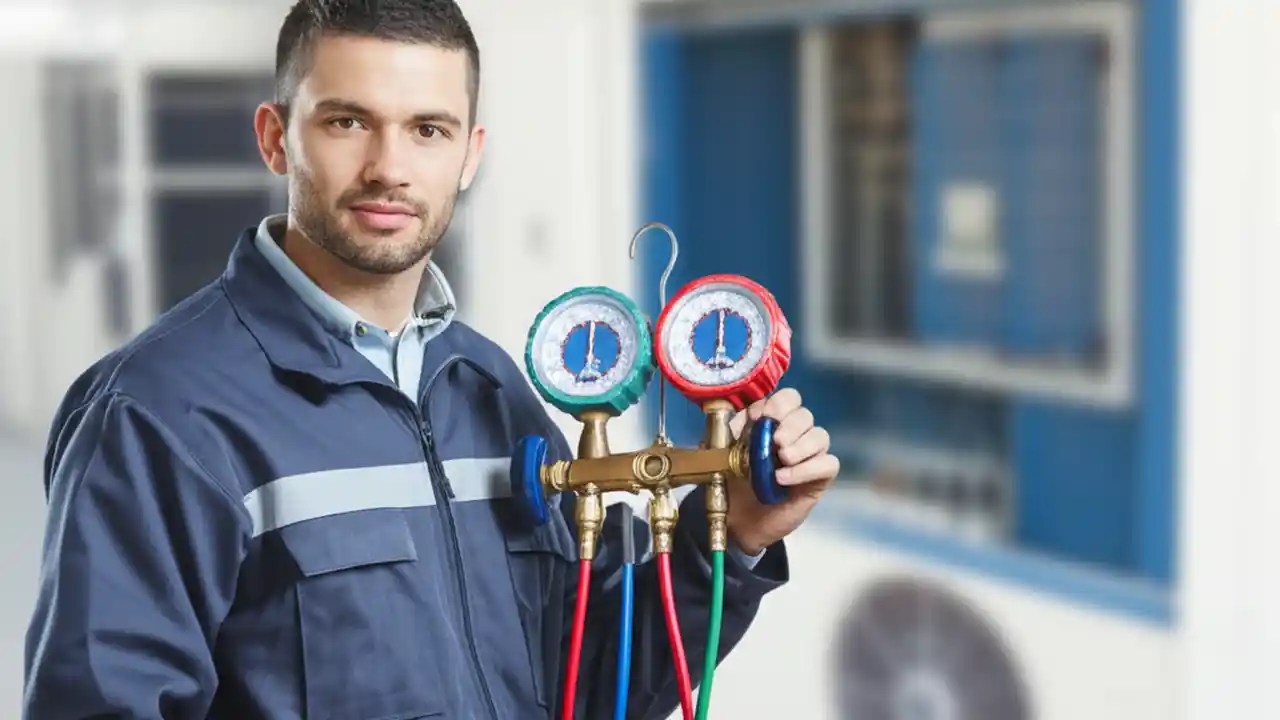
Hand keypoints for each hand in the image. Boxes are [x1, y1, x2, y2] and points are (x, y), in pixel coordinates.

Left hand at [724, 388, 838, 555]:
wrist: (738, 522)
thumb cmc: (732, 483)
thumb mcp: (721, 454)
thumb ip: (727, 432)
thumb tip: (741, 417)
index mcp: (773, 423)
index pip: (789, 398)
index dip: (779, 404)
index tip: (761, 417)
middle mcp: (795, 435)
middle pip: (805, 415)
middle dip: (790, 425)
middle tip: (775, 442)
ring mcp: (809, 456)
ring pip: (821, 436)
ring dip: (801, 445)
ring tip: (782, 459)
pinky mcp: (818, 479)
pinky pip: (828, 464)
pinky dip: (807, 469)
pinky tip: (784, 479)